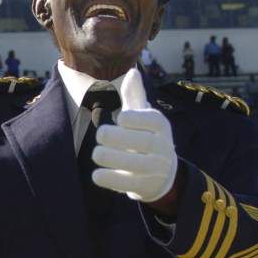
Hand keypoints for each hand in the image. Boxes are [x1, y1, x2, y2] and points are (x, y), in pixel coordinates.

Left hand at [91, 68, 177, 202]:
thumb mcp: (142, 115)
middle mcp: (163, 148)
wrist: (162, 172)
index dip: (138, 119)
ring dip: (115, 159)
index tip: (120, 117)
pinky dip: (113, 181)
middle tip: (99, 134)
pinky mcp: (146, 186)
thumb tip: (132, 71)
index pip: (154, 122)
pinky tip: (96, 176)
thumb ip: (135, 96)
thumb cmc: (145, 136)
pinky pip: (131, 184)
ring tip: (95, 154)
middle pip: (145, 144)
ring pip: (138, 165)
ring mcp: (156, 169)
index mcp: (161, 127)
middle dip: (122, 138)